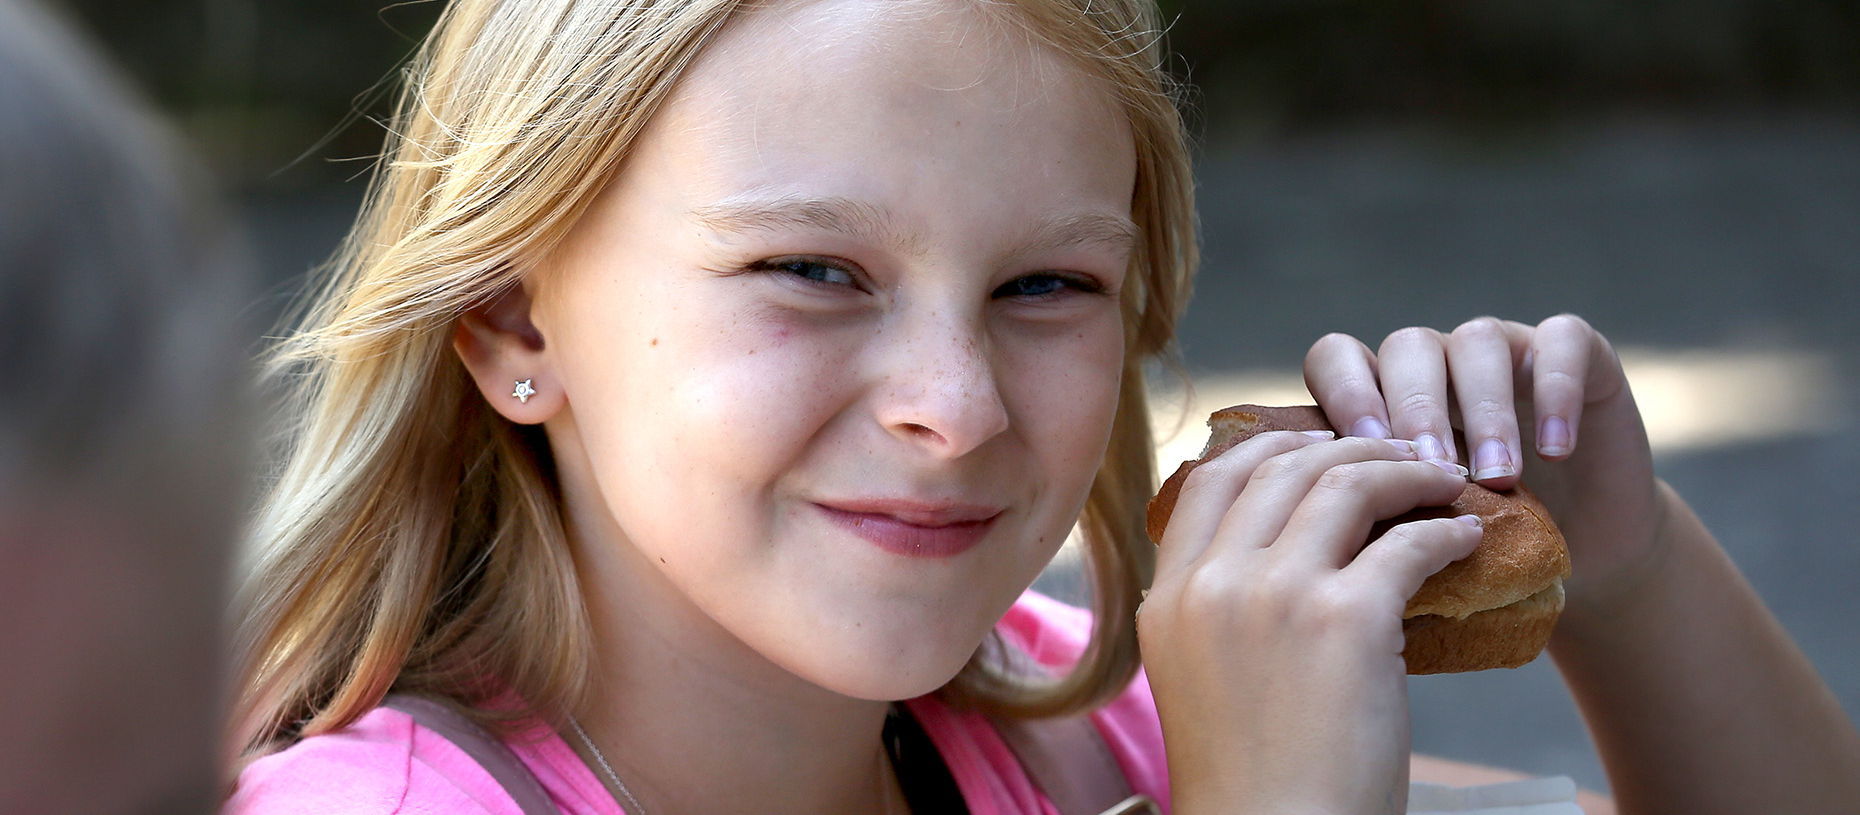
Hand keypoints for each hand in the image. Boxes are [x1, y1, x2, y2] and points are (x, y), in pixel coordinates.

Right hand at [1140, 431, 1482, 813]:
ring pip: (1346, 486)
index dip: (1272, 447)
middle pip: (1282, 467)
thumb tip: (1277, 554)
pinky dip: (1446, 531)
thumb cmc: (1255, 781)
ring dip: (1405, 471)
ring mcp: (1277, 596)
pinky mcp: (1347, 621)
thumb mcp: (1201, 677)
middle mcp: (1214, 583)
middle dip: (1348, 449)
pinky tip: (1467, 539)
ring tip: (1443, 479)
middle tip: (1394, 454)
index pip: (1213, 478)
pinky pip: (1408, 543)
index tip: (1319, 448)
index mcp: (1170, 598)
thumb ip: (1219, 609)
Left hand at [1301, 314, 1665, 614]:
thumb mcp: (1414, 540)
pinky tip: (1556, 450)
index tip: (1359, 463)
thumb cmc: (1480, 557)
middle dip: (1416, 411)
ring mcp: (1507, 352)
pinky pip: (1564, 343)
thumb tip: (1310, 547)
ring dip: (1484, 410)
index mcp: (1383, 395)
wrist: (1584, 565)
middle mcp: (1439, 364)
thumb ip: (1364, 523)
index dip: (1344, 396)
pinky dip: (1558, 391)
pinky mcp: (1579, 357)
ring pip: (1477, 341)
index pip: (1337, 359)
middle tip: (1435, 472)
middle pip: (1407, 348)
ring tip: (1498, 479)